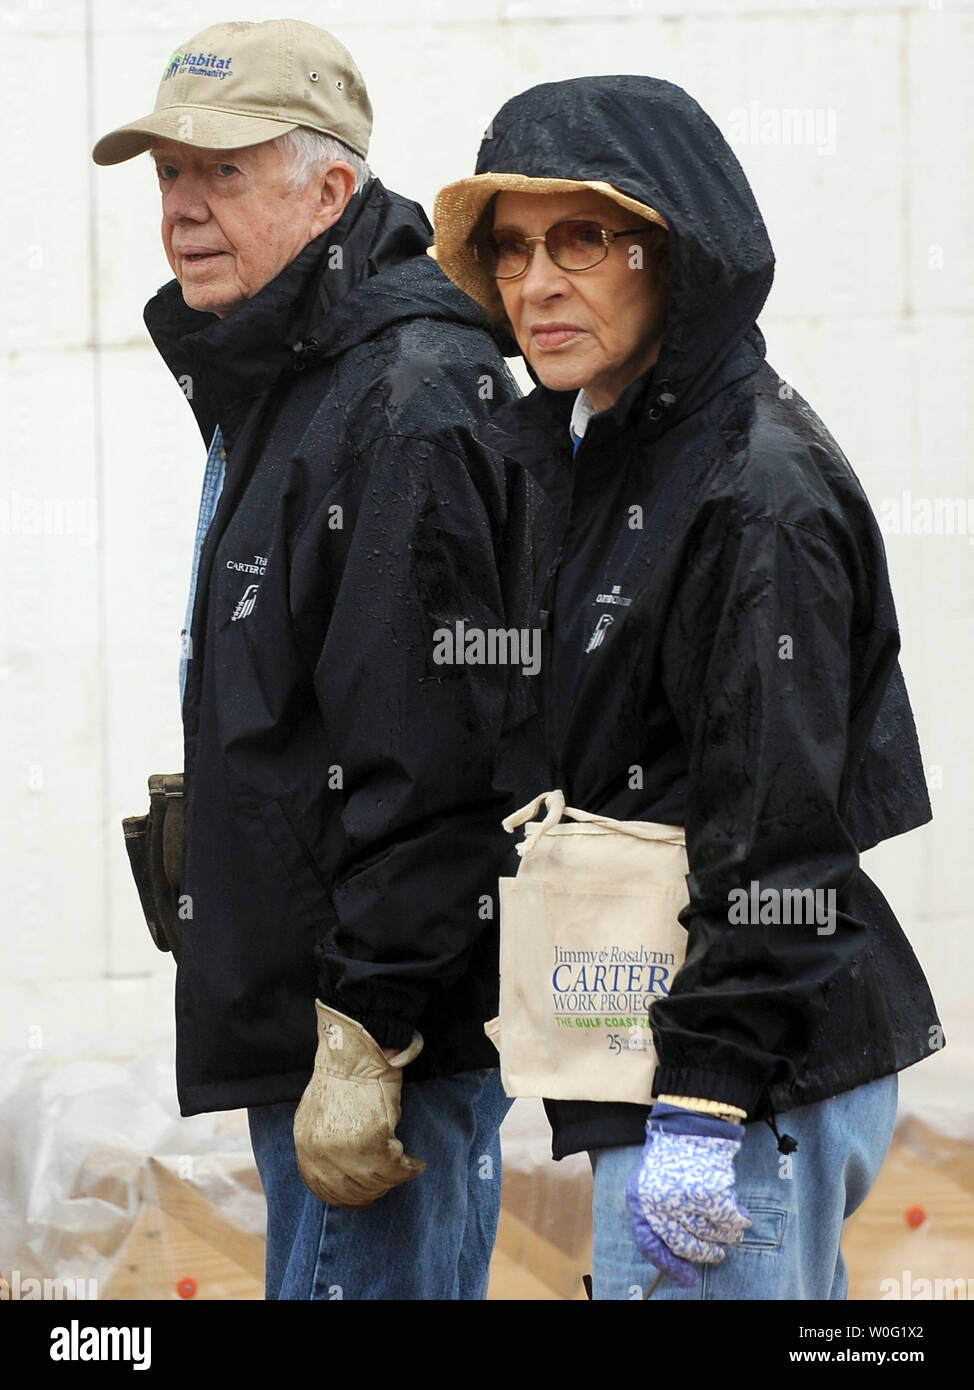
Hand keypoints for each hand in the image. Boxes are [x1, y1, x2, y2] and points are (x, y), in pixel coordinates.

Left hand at [293, 1001, 425, 1207]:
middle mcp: (323, 1153)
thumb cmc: (341, 1077)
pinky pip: (396, 1167)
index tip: (362, 1197)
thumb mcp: (317, 1115)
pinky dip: (410, 1167)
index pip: (322, 1188)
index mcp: (306, 1146)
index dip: (345, 1197)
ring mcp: (347, 1150)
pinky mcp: (373, 1141)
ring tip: (405, 1168)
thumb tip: (341, 1169)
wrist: (356, 1052)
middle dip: (373, 1191)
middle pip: (351, 1190)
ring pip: (376, 1181)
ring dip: (394, 1180)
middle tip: (388, 1185)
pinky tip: (416, 1163)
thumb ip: (323, 1144)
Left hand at [625, 1103, 750, 1287]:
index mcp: (640, 1202)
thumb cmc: (670, 1151)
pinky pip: (728, 1220)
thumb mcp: (650, 1181)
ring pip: (710, 1234)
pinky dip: (738, 1222)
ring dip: (724, 1238)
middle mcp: (659, 1205)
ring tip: (730, 1232)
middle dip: (704, 1253)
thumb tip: (680, 1252)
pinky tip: (741, 1217)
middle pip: (685, 1245)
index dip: (670, 1266)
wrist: (689, 1120)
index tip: (688, 1279)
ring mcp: (685, 1201)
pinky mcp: (711, 1194)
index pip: (652, 1246)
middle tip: (717, 1253)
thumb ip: (658, 1212)